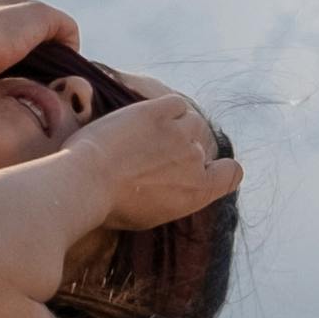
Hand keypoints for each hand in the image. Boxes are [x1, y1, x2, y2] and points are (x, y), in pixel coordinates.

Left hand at [68, 86, 238, 230]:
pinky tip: (146, 117)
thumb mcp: (151, 215)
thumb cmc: (109, 206)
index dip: (220, 168)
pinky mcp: (158, 111)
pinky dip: (164, 108)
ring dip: (175, 126)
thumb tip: (177, 185)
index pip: (233, 173)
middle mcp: (195, 161)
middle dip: (182, 150)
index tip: (202, 168)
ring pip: (191, 121)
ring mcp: (179, 133)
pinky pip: (175, 102)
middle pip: (202, 147)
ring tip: (147, 135)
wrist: (85, 182)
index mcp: (198, 192)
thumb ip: (175, 196)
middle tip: (152, 155)